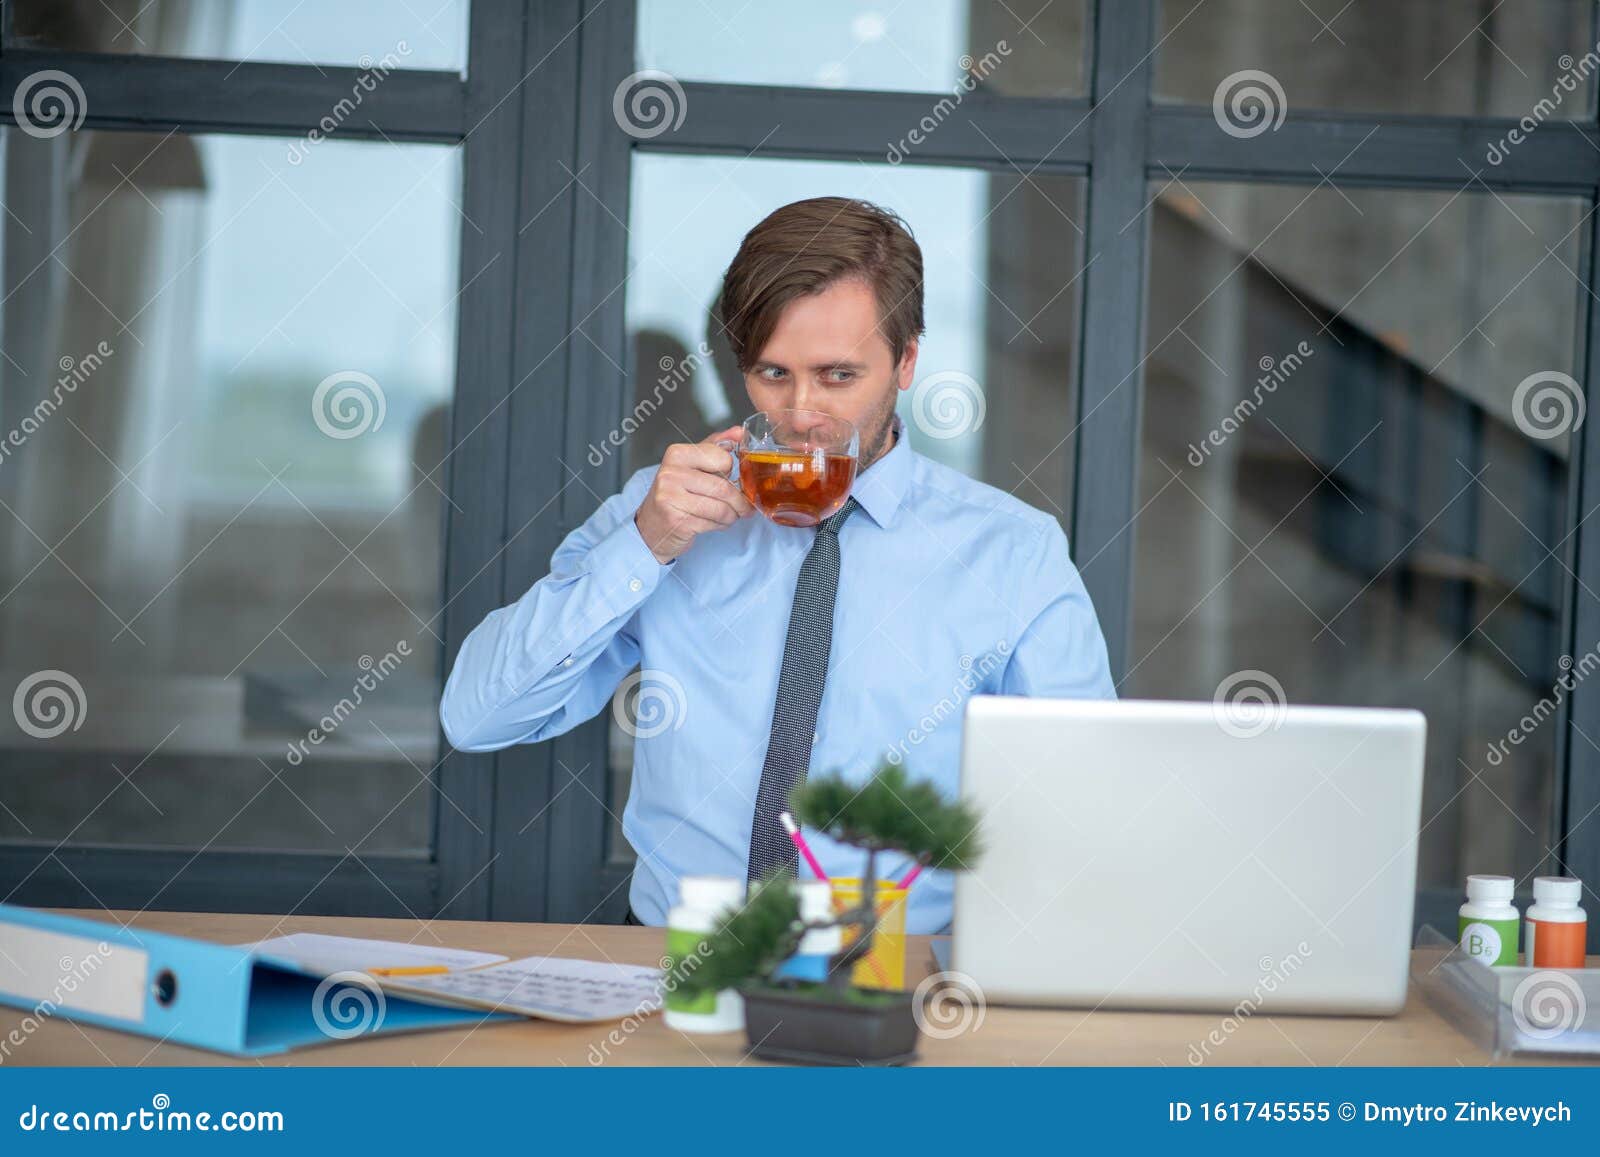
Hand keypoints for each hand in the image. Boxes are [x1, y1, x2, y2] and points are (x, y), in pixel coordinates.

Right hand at [634, 425, 752, 563]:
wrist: (651, 525)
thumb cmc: (676, 492)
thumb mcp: (693, 464)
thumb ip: (716, 446)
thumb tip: (739, 432)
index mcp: (677, 454)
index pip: (722, 458)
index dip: (731, 472)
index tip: (730, 478)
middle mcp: (671, 473)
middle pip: (723, 487)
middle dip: (739, 501)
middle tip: (743, 507)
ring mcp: (671, 497)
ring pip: (721, 508)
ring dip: (732, 515)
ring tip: (730, 515)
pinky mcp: (676, 520)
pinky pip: (713, 523)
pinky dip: (721, 525)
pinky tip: (715, 523)